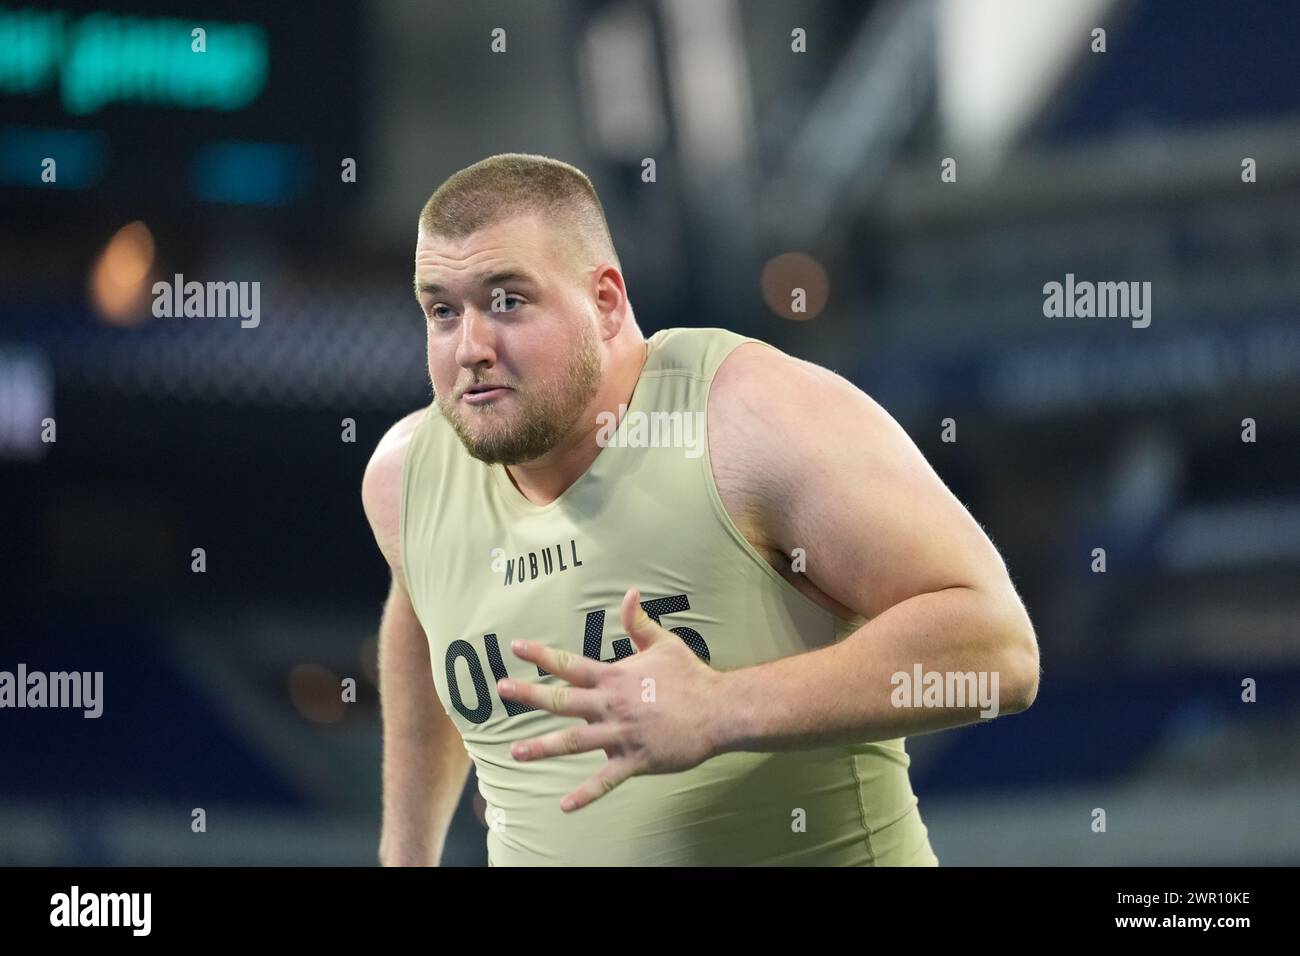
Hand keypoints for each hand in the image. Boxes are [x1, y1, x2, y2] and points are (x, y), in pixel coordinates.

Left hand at [497, 587, 723, 811]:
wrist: (719, 710)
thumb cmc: (691, 676)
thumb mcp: (664, 643)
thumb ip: (639, 622)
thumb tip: (630, 593)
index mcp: (615, 677)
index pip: (571, 664)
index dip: (542, 655)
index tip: (516, 647)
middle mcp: (612, 704)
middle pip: (563, 699)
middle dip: (530, 694)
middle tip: (502, 689)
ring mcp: (622, 734)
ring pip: (575, 741)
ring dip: (543, 746)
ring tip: (515, 752)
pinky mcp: (636, 760)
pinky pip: (606, 780)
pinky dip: (585, 793)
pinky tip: (564, 805)